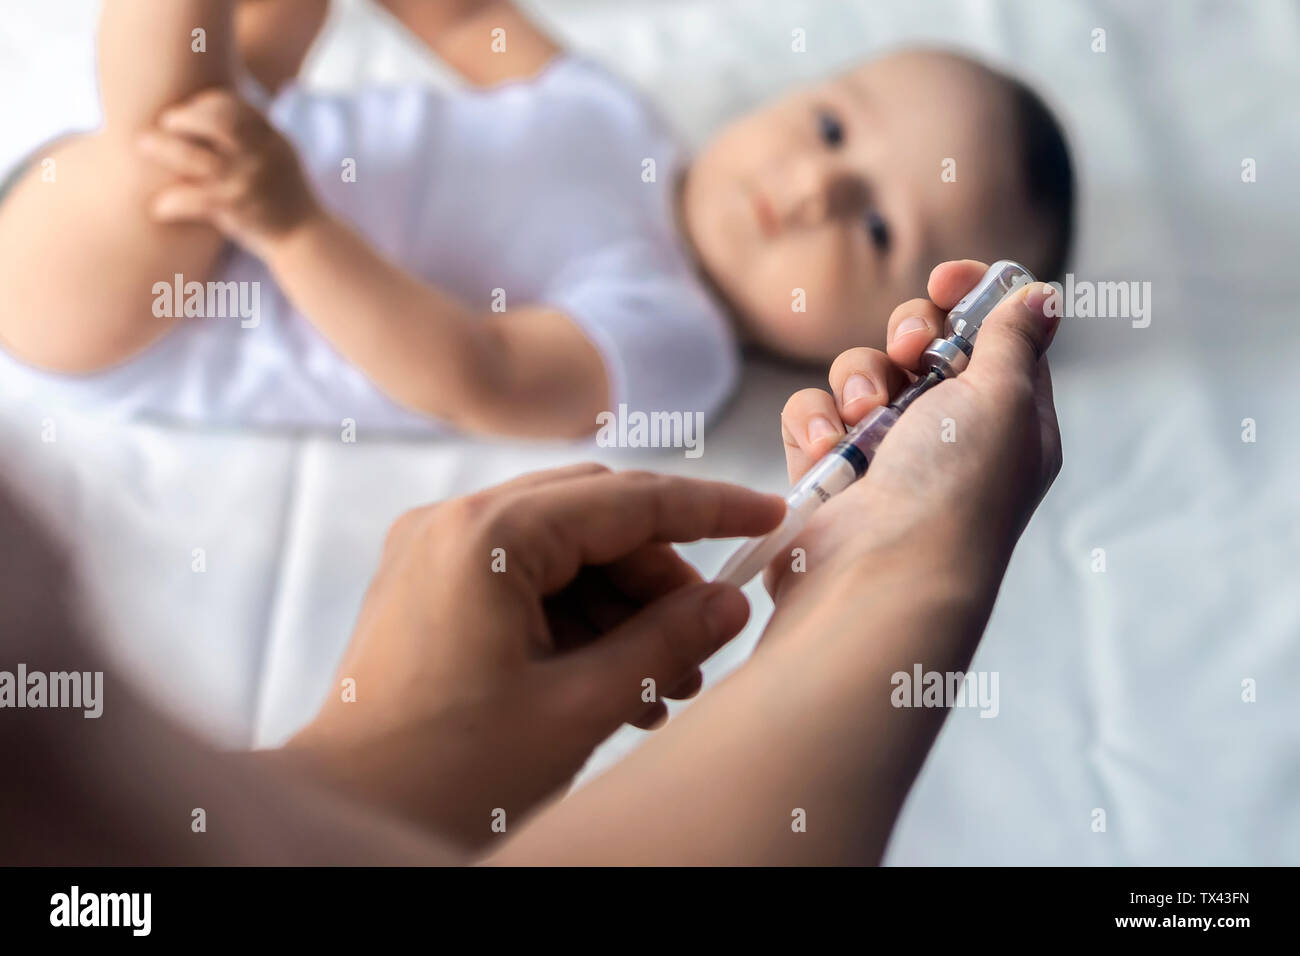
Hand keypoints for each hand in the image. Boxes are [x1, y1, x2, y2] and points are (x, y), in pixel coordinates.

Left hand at [138, 87, 317, 253]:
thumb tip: (215, 108)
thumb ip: (254, 133)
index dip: (203, 102)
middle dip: (183, 116)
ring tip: (143, 144)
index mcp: (271, 138)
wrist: (306, 239)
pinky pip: (195, 201)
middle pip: (215, 120)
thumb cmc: (285, 197)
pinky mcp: (237, 210)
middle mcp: (261, 155)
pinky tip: (158, 208)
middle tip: (164, 122)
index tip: (187, 110)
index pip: (233, 104)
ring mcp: (248, 182)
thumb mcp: (281, 155)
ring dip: (163, 149)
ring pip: (196, 158)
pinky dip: (173, 204)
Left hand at [287, 464, 784, 847]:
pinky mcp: (432, 586)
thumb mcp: (577, 708)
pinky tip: (618, 681)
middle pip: (596, 519)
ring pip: (565, 550)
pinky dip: (579, 619)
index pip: (627, 499)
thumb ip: (664, 643)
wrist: (351, 815)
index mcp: (486, 536)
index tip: (768, 515)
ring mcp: (438, 552)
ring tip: (666, 680)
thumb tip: (730, 603)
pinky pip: (528, 578)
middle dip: (661, 575)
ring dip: (623, 606)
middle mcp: (454, 524)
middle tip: (708, 634)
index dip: (708, 508)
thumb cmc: (446, 772)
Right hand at [768, 259, 1062, 607]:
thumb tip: (1042, 297)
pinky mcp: (829, 470)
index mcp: (1007, 417)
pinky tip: (827, 453)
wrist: (883, 573)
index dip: (968, 297)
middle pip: (921, 343)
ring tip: (865, 421)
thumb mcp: (1007, 398)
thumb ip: (1015, 337)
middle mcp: (948, 432)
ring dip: (859, 384)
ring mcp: (885, 452)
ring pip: (860, 373)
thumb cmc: (957, 489)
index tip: (945, 279)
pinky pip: (812, 413)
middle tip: (912, 351)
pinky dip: (814, 425)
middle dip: (909, 335)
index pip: (991, 333)